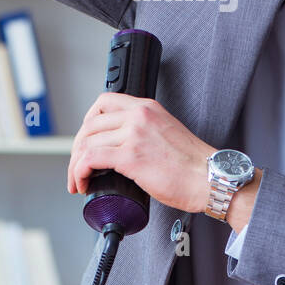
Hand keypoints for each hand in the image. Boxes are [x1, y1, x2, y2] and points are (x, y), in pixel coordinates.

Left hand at [67, 91, 215, 214]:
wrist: (210, 179)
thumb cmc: (193, 165)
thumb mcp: (166, 132)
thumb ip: (145, 130)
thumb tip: (122, 147)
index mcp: (147, 107)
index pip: (104, 102)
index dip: (88, 122)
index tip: (86, 139)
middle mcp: (139, 115)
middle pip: (90, 124)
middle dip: (77, 147)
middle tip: (78, 165)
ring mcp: (134, 134)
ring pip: (86, 143)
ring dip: (75, 164)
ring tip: (78, 180)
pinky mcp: (131, 156)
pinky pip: (90, 159)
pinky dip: (79, 172)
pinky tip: (82, 182)